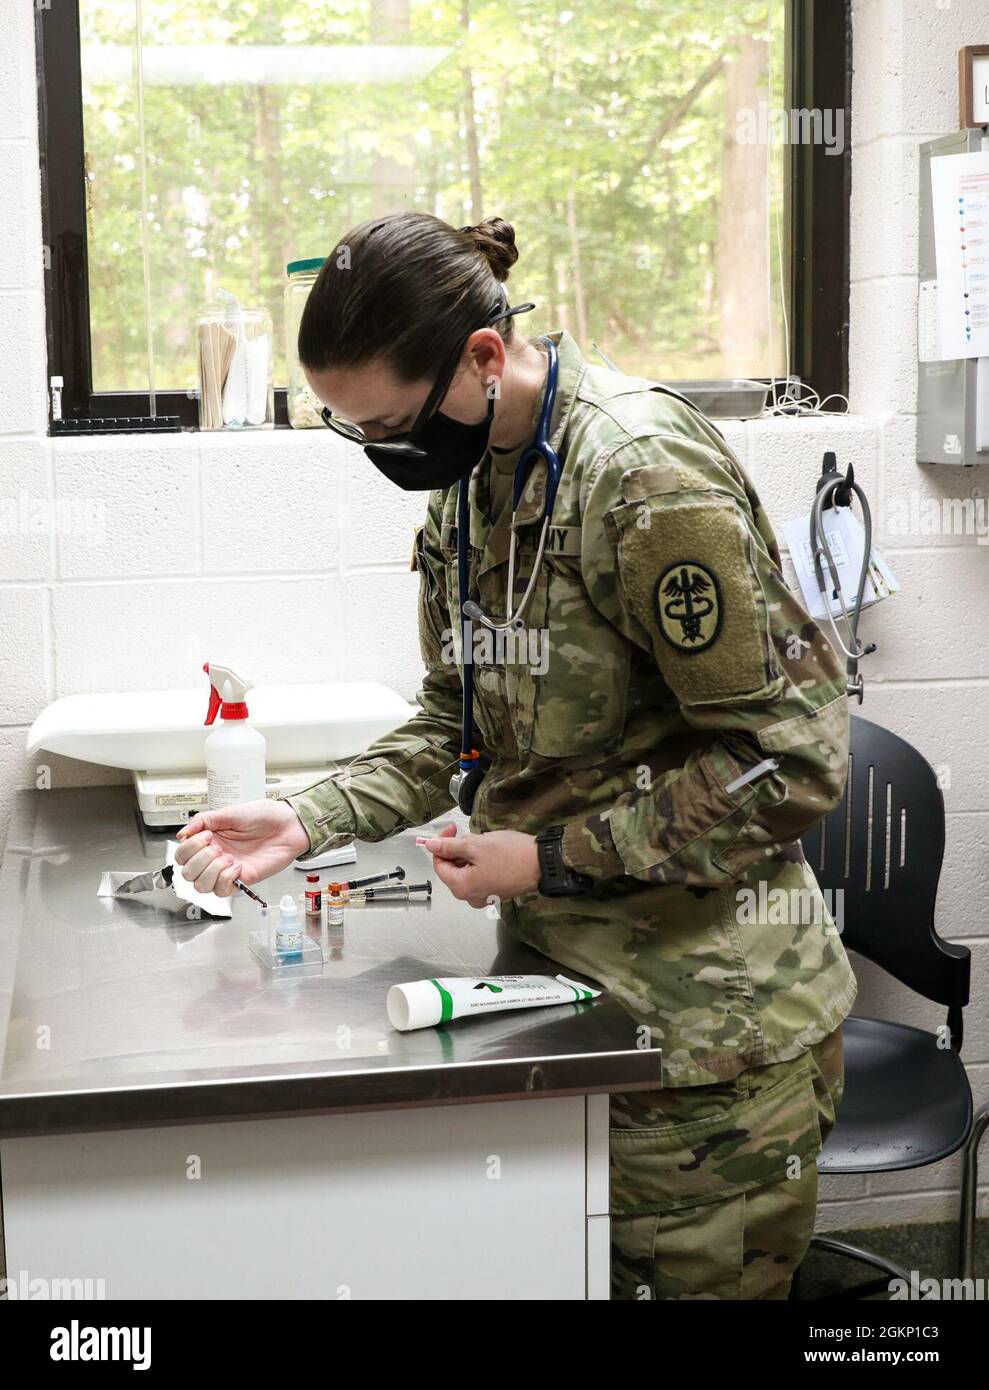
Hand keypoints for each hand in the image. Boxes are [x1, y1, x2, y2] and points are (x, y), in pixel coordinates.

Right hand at [174, 800, 309, 896]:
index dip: (189, 848)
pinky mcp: (241, 880)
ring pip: (201, 887)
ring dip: (211, 871)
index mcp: (209, 840)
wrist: (287, 825)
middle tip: (217, 847)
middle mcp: (215, 857)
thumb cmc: (263, 816)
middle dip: (199, 860)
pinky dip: (226, 879)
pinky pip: (222, 891)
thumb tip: (182, 834)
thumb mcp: (229, 812)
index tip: (207, 835)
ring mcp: (226, 870)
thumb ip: (203, 820)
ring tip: (228, 857)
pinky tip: (237, 866)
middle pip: (187, 874)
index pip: (182, 855)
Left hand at [419, 824, 539, 908]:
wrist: (542, 864)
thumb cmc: (511, 855)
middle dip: (459, 850)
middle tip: (473, 836)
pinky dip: (481, 862)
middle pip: (453, 870)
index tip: (451, 830)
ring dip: (471, 854)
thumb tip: (430, 846)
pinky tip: (493, 853)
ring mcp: (483, 896)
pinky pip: (479, 875)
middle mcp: (470, 897)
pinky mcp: (495, 892)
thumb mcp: (476, 845)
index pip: (439, 865)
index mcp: (462, 887)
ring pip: (467, 871)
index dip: (441, 845)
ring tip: (486, 844)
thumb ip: (450, 847)